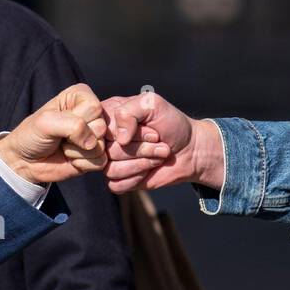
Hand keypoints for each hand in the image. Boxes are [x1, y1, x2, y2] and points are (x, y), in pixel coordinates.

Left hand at [0, 83, 110, 184]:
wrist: (25, 161)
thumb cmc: (32, 135)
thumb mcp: (46, 122)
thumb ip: (72, 125)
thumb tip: (92, 143)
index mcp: (80, 96)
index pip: (94, 107)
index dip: (77, 119)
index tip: (60, 121)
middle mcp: (91, 113)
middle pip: (101, 127)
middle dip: (76, 137)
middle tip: (61, 136)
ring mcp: (95, 135)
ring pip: (100, 146)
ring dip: (77, 152)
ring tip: (64, 146)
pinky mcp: (96, 155)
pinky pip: (100, 161)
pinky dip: (81, 163)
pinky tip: (70, 158)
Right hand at [100, 91, 220, 193]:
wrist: (191, 149)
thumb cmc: (172, 124)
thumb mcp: (153, 104)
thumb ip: (129, 111)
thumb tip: (119, 139)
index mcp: (108, 116)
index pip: (98, 128)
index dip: (124, 130)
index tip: (148, 128)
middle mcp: (106, 139)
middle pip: (106, 150)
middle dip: (140, 148)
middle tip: (158, 141)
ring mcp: (110, 160)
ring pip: (110, 169)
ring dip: (142, 162)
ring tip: (158, 154)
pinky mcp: (118, 179)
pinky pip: (116, 184)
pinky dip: (137, 178)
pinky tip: (148, 169)